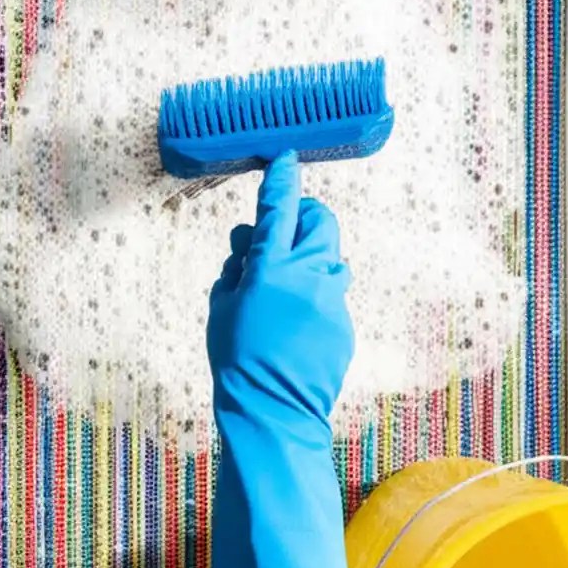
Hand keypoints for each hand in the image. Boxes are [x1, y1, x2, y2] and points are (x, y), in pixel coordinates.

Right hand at [207, 150, 353, 427]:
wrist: (273, 409)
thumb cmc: (236, 358)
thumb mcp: (222, 307)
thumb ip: (237, 268)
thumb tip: (249, 241)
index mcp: (271, 268)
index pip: (279, 208)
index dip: (282, 178)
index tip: (286, 158)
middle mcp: (308, 275)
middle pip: (321, 222)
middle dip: (306, 216)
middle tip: (286, 232)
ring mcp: (332, 299)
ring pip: (331, 259)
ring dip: (312, 260)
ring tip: (287, 287)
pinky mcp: (345, 323)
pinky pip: (332, 296)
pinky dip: (316, 299)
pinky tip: (296, 328)